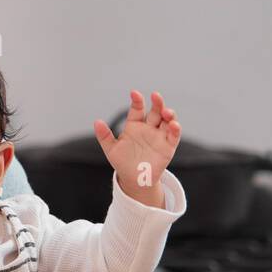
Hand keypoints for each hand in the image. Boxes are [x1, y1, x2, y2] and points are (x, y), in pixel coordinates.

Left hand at [94, 90, 181, 206]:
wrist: (134, 179)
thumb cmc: (122, 162)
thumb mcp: (111, 149)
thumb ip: (105, 136)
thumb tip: (97, 122)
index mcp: (134, 125)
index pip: (137, 109)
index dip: (137, 101)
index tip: (134, 93)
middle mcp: (148, 128)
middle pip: (155, 112)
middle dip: (157, 103)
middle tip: (156, 95)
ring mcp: (159, 136)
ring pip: (167, 121)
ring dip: (169, 115)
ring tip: (166, 112)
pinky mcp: (168, 146)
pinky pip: (173, 136)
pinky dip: (175, 129)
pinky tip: (173, 125)